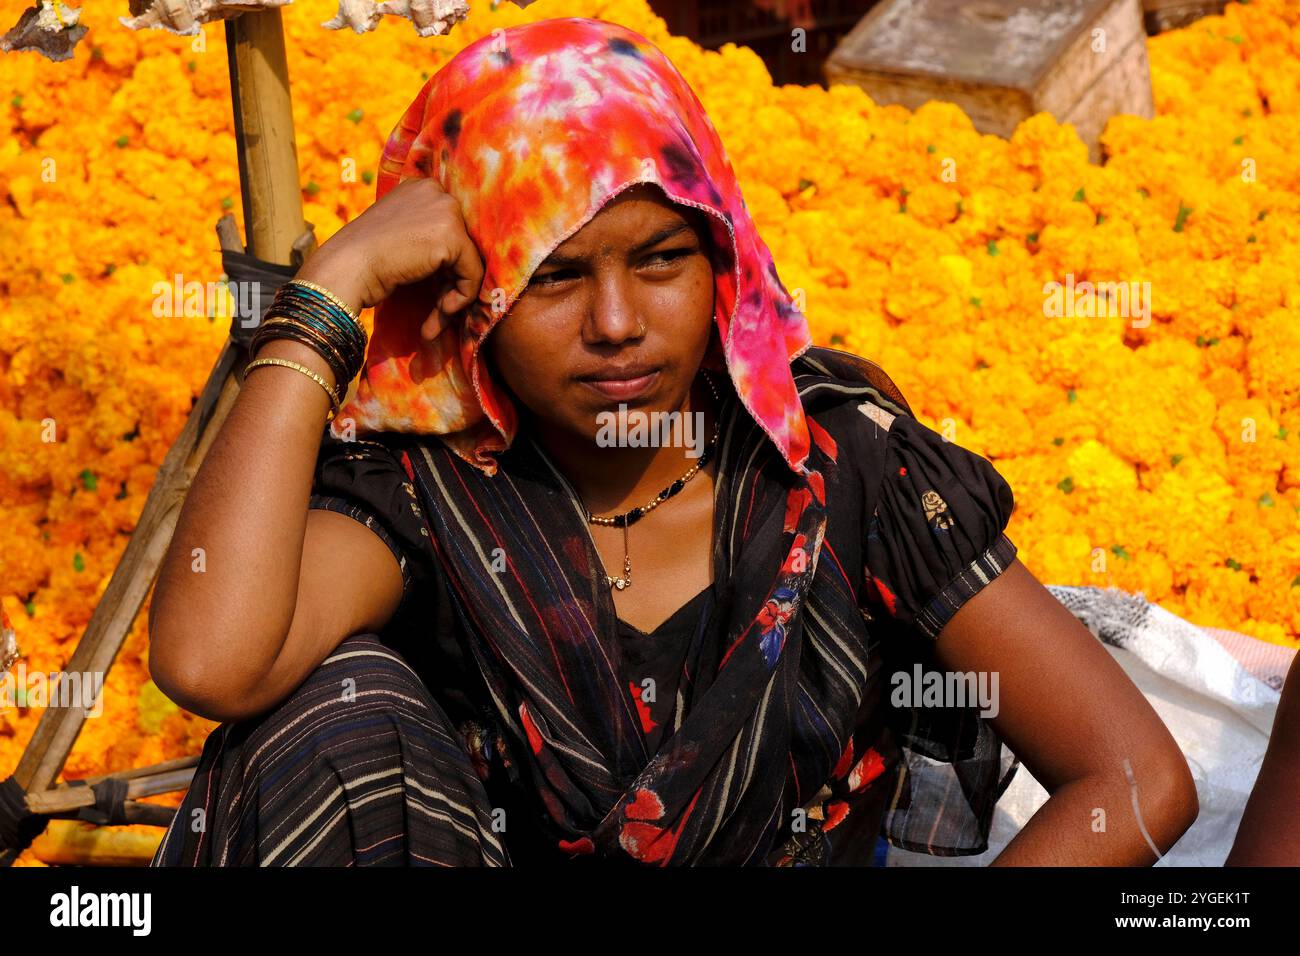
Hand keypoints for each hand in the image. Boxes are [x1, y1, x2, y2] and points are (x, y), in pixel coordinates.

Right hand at [294, 178, 485, 336]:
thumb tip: (457, 261)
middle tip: (438, 309)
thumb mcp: (399, 235)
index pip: (452, 227)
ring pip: (469, 260)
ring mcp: (445, 211)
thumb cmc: (365, 260)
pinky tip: (442, 312)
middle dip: (452, 280)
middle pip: (463, 243)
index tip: (433, 289)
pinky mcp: (452, 236)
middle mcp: (436, 192)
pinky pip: (473, 273)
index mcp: (421, 187)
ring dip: (454, 295)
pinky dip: (462, 298)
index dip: (446, 263)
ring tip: (436, 320)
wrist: (346, 268)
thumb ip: (425, 235)